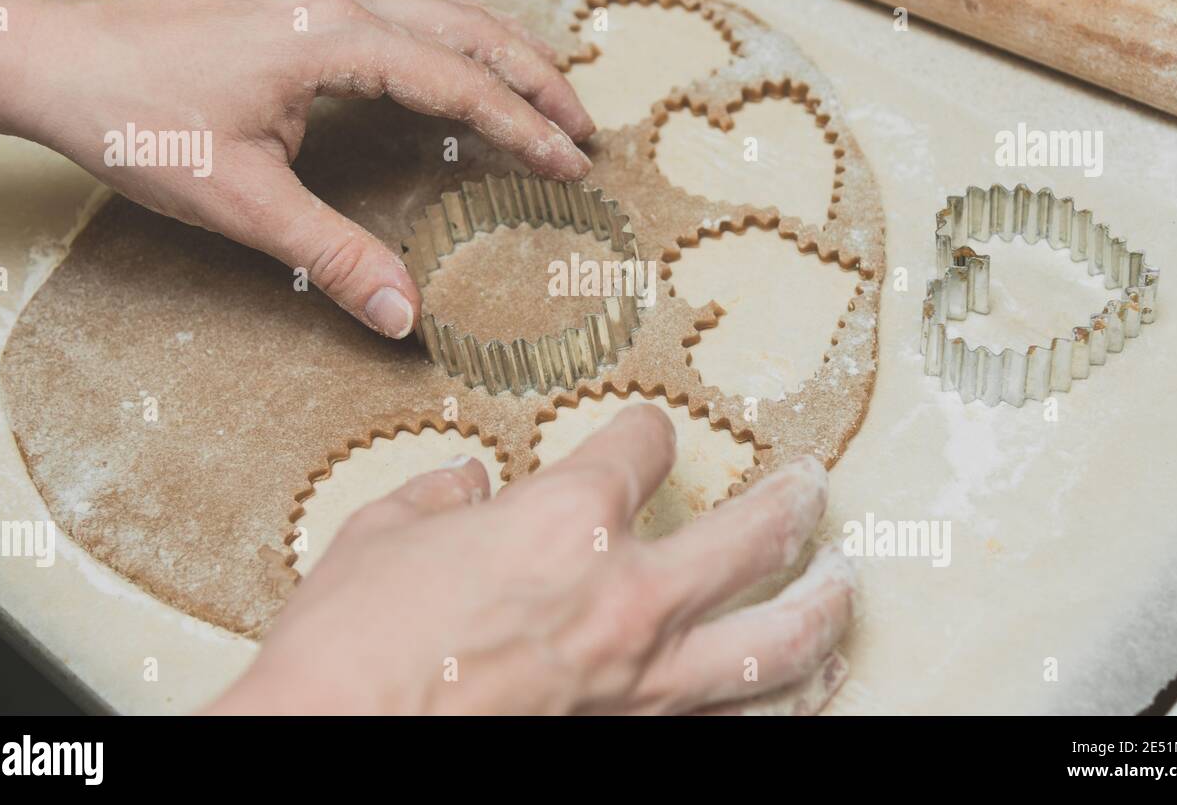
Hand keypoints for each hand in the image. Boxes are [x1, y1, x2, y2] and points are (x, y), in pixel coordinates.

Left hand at [0, 0, 593, 338]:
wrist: (56, 59)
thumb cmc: (137, 116)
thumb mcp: (239, 201)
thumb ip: (332, 255)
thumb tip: (404, 316)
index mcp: (334, 40)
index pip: (458, 81)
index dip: (523, 126)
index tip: (571, 166)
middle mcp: (338, 3)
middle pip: (468, 28)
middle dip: (536, 76)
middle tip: (586, 126)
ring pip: (441, 5)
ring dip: (501, 45)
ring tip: (547, 86)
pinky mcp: (300, 4)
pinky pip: (405, 3)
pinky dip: (454, 31)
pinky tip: (457, 58)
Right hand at [207, 404, 853, 714]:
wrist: (331, 743)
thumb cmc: (347, 647)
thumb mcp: (377, 539)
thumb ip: (435, 500)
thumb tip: (463, 485)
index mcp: (569, 520)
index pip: (642, 449)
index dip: (647, 432)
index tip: (646, 435)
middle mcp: (628, 595)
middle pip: (752, 535)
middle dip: (792, 503)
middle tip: (814, 487)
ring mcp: (644, 682)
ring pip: (775, 645)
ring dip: (821, 609)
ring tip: (845, 587)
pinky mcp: (638, 743)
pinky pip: (734, 722)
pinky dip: (781, 704)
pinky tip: (803, 690)